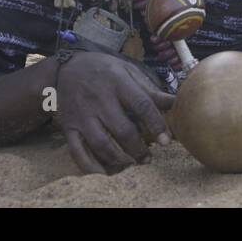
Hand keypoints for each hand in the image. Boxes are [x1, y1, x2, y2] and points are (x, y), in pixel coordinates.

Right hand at [57, 51, 174, 174]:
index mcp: (118, 82)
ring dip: (119, 160)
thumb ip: (150, 90)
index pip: (141, 104)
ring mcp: (81, 115)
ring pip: (101, 144)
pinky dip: (91, 167)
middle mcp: (98, 99)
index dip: (155, 124)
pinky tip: (106, 172)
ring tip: (132, 164)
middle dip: (138, 148)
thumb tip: (176, 102)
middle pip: (122, 130)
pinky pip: (77, 153)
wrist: (65, 68)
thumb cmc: (104, 70)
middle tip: (149, 158)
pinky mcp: (68, 128)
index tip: (166, 141)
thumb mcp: (128, 71)